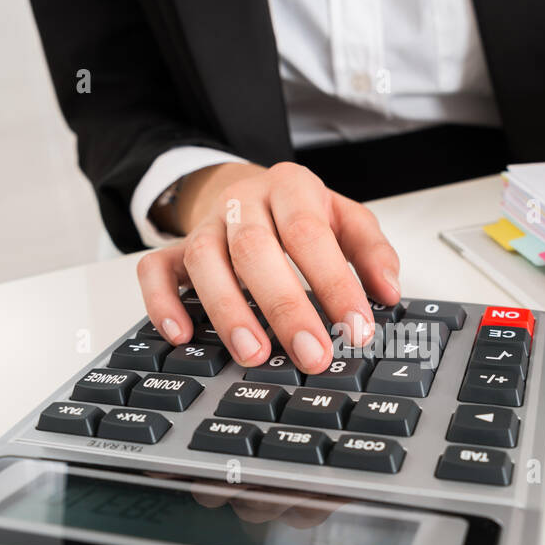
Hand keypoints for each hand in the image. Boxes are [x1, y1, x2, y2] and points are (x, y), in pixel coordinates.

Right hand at [136, 161, 400, 372]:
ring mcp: (204, 226)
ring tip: (254, 355)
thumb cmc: (300, 214)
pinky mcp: (174, 250)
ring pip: (205, 262)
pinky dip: (163, 304)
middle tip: (312, 354)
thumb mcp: (346, 220)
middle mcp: (243, 204)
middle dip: (286, 308)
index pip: (310, 235)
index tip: (356, 329)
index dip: (334, 283)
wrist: (246, 190)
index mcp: (290, 188)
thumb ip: (371, 252)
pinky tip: (183, 335)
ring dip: (229, 312)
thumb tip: (389, 291)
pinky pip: (154, 271)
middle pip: (256, 250)